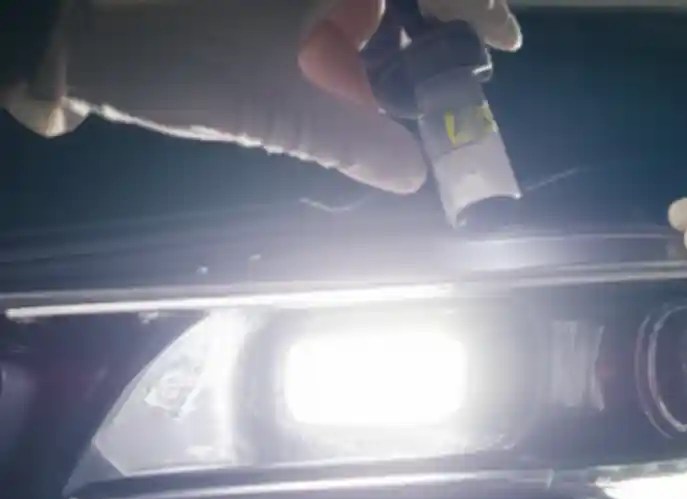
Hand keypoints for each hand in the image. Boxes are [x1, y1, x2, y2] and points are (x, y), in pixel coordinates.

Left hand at [13, 0, 520, 192]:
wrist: (66, 28)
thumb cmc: (176, 51)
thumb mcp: (273, 104)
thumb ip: (353, 139)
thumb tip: (412, 173)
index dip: (477, 4)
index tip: (501, 46)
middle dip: (434, 21)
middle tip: (452, 72)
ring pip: (361, 2)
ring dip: (387, 35)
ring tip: (401, 86)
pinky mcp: (265, 4)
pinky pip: (326, 11)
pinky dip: (345, 34)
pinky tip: (345, 73)